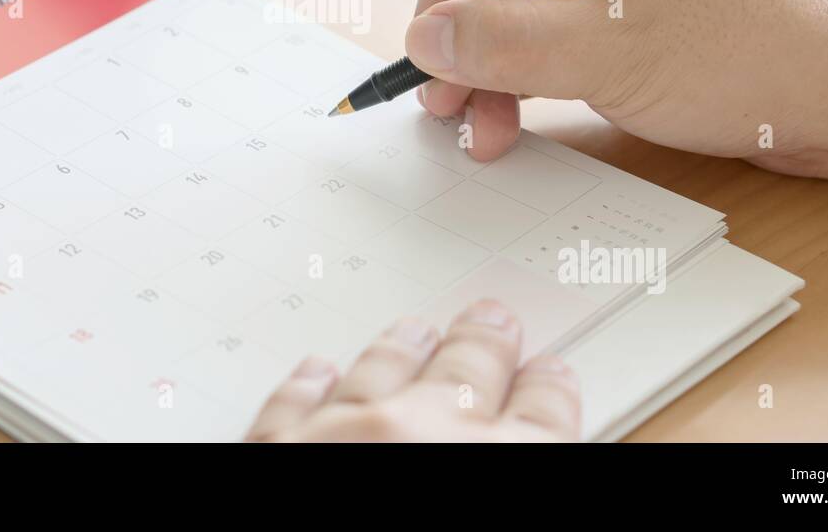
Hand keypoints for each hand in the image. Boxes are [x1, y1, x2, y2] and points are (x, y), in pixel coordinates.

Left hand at [245, 300, 579, 441]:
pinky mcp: (274, 448)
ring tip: (414, 328)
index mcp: (508, 464)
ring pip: (381, 371)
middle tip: (492, 317)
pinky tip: (316, 370)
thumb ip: (525, 457)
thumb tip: (529, 437)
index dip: (551, 393)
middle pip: (469, 373)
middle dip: (483, 343)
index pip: (546, 418)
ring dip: (401, 347)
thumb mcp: (520, 528)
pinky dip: (308, 386)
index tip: (553, 374)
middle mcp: (428, 436)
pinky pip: (294, 407)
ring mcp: (344, 436)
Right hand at [406, 0, 827, 200]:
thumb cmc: (767, 53)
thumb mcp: (618, 51)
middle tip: (448, 92)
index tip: (479, 16)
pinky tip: (504, 119)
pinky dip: (515, 70)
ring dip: (483, 59)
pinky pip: (539, 25)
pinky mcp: (616, 7)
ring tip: (475, 124)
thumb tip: (424, 37)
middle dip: (464, 19)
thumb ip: (508, 42)